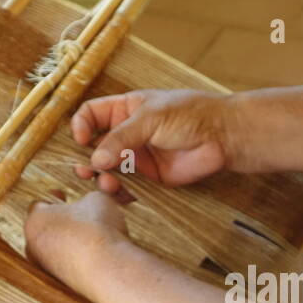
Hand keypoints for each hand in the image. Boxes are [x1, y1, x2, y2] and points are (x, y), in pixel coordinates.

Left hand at [24, 190, 127, 298]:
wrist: (108, 269)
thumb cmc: (98, 229)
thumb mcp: (96, 200)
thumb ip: (87, 200)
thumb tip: (89, 206)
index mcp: (35, 220)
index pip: (40, 204)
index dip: (55, 199)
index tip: (64, 196)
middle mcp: (33, 246)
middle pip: (45, 228)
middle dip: (61, 222)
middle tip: (80, 217)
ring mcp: (45, 268)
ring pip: (54, 249)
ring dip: (68, 242)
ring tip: (91, 237)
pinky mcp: (60, 285)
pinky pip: (67, 267)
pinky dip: (77, 260)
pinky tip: (96, 256)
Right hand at [70, 89, 236, 193]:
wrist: (221, 137)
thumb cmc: (190, 115)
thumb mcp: (150, 118)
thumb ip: (121, 138)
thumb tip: (96, 159)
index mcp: (125, 110)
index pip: (91, 115)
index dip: (81, 126)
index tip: (81, 139)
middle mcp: (128, 134)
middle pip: (95, 146)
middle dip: (87, 159)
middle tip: (85, 171)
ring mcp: (138, 156)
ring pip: (109, 170)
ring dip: (102, 178)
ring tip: (107, 183)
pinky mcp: (150, 178)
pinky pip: (128, 187)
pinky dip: (120, 192)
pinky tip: (119, 193)